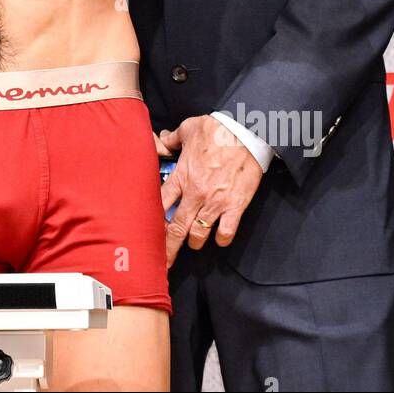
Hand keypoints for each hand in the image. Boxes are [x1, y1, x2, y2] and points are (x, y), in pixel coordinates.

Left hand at [158, 115, 263, 265]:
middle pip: (176, 228)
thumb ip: (173, 138)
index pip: (160, 204)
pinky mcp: (235, 206)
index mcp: (182, 176)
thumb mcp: (189, 129)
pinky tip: (218, 239)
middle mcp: (195, 194)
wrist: (247, 132)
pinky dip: (221, 239)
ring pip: (198, 234)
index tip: (146, 232)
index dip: (152, 221)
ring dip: (194, 242)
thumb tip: (162, 140)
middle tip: (163, 263)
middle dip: (168, 248)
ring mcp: (215, 203)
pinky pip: (226, 232)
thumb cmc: (218, 129)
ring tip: (192, 244)